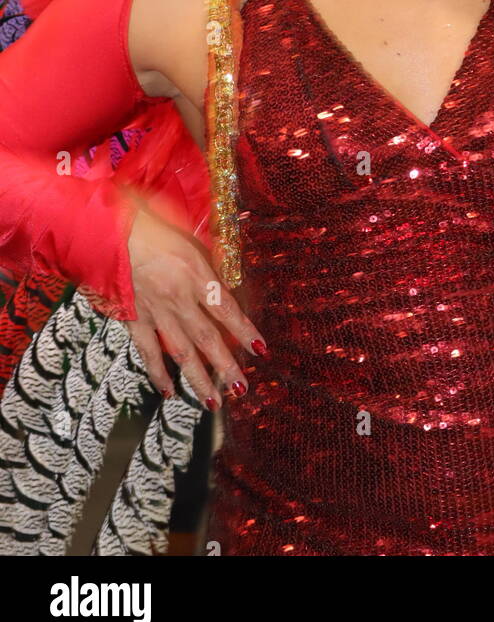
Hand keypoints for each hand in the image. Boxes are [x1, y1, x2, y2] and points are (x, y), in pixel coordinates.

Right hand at [125, 207, 265, 408]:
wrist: (105, 228)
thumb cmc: (146, 220)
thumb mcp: (186, 233)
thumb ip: (205, 258)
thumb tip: (220, 275)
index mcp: (195, 274)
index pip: (227, 309)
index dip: (245, 331)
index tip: (260, 349)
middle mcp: (179, 298)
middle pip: (208, 338)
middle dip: (227, 366)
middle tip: (242, 388)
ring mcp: (155, 312)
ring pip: (182, 352)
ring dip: (198, 378)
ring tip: (213, 401)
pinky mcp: (133, 319)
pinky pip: (148, 351)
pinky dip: (158, 373)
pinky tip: (168, 391)